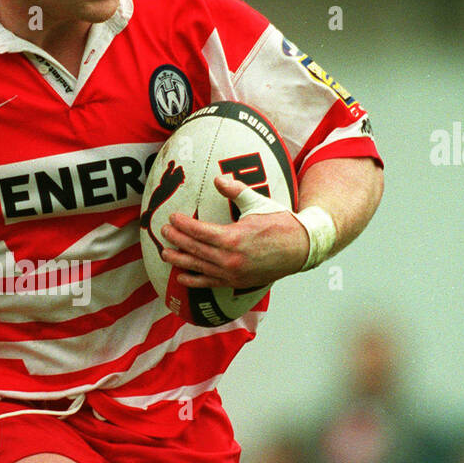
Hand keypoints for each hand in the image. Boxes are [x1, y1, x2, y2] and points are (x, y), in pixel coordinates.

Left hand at [160, 173, 308, 289]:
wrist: (300, 248)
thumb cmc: (280, 223)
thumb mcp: (257, 202)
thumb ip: (235, 191)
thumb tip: (217, 179)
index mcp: (233, 238)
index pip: (199, 231)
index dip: (183, 225)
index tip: (172, 218)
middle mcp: (229, 259)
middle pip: (195, 249)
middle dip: (176, 240)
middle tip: (163, 232)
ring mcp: (232, 273)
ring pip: (198, 267)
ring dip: (179, 260)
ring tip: (165, 253)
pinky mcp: (236, 282)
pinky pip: (209, 283)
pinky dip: (194, 281)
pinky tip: (181, 277)